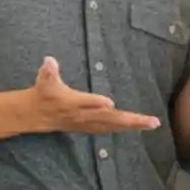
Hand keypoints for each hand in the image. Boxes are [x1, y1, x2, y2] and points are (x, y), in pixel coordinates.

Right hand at [30, 56, 160, 133]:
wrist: (37, 115)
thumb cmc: (43, 93)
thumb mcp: (43, 80)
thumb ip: (48, 71)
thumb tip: (49, 61)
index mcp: (72, 103)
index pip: (85, 103)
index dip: (95, 103)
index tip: (109, 103)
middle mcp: (83, 115)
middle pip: (109, 119)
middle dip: (130, 120)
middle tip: (152, 121)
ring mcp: (88, 123)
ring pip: (113, 125)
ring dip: (133, 125)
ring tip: (152, 123)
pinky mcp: (90, 126)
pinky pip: (111, 128)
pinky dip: (125, 127)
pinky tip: (139, 126)